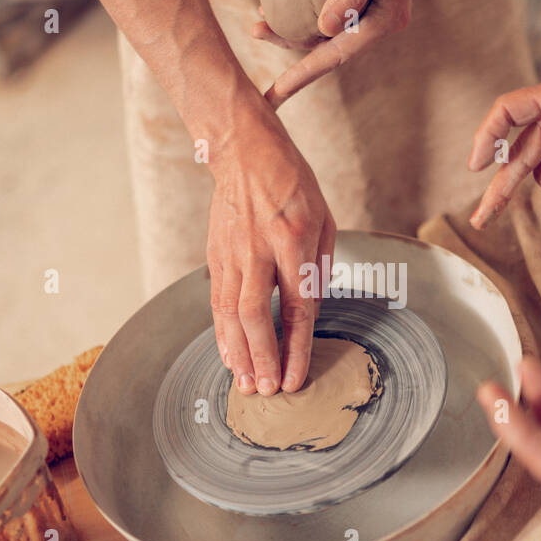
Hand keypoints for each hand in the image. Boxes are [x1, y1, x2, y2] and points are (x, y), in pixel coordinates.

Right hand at [208, 105, 336, 394]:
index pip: (297, 303)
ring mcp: (233, 251)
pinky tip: (229, 356)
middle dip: (262, 357)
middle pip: (257, 313)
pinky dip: (222, 334)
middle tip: (268, 391)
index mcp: (296, 237)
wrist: (244, 149)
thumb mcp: (325, 219)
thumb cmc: (294, 184)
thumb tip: (310, 314)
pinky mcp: (215, 254)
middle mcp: (260, 247)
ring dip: (239, 353)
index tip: (296, 377)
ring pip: (230, 312)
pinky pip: (217, 302)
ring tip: (247, 384)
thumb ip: (320, 267)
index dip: (296, 346)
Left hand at [253, 0, 426, 107]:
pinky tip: (272, 4)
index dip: (305, 74)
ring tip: (258, 21)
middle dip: (289, 47)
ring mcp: (363, 11)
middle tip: (255, 32)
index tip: (278, 91)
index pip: (338, 55)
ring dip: (288, 30)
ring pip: (319, 32)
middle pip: (325, 47)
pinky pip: (320, 12)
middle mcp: (374, 23)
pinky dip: (297, 12)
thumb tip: (324, 31)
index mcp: (385, 21)